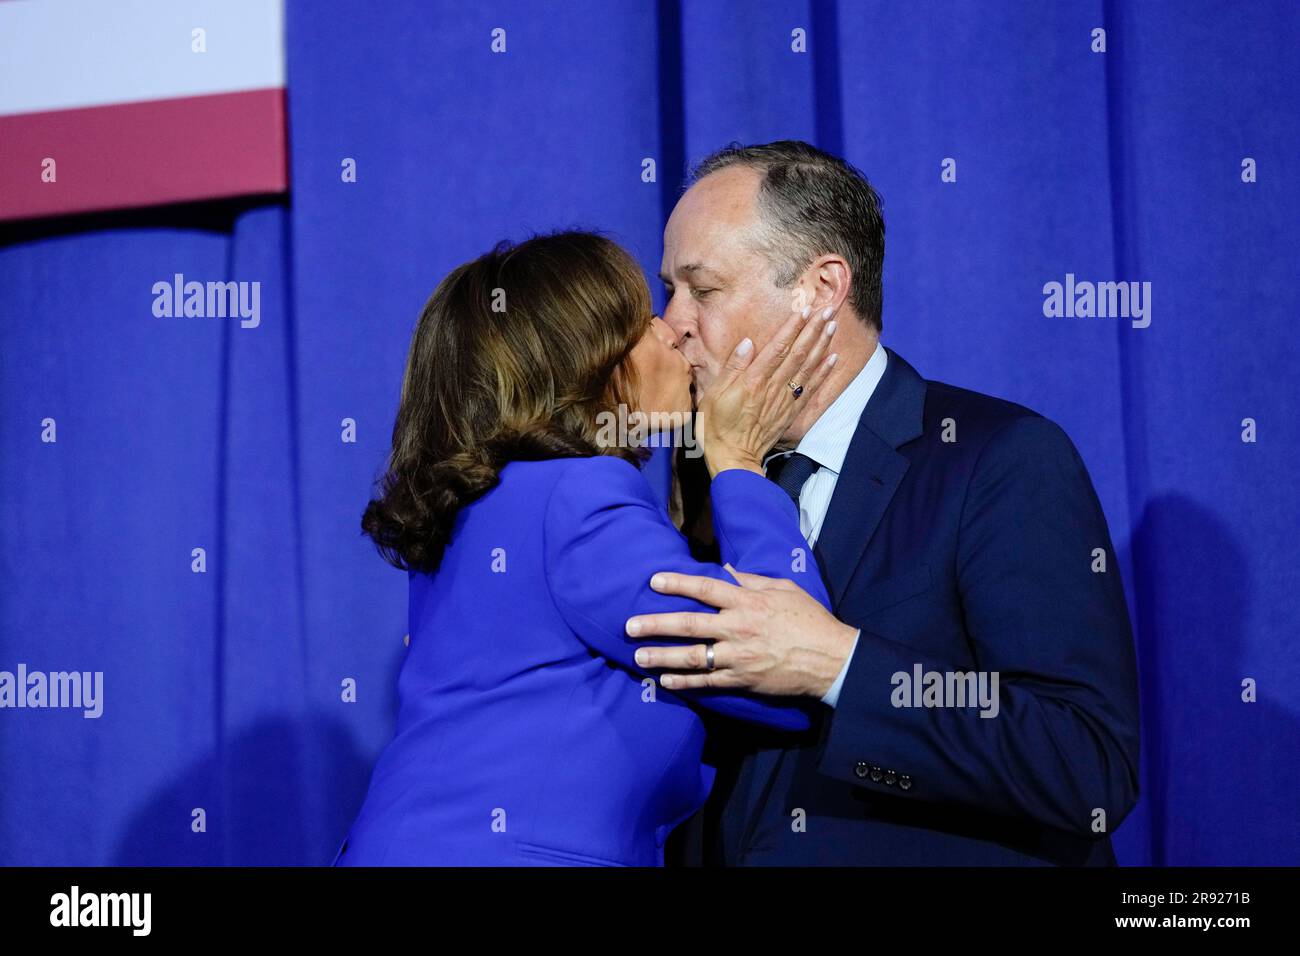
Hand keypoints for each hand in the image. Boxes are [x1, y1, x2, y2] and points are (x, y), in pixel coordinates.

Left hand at [626, 566, 858, 697]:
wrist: (831, 658)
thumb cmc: (810, 619)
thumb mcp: (784, 589)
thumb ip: (752, 580)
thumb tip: (726, 569)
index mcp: (747, 602)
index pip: (705, 588)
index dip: (677, 583)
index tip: (653, 581)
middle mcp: (738, 628)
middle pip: (688, 624)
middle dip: (655, 624)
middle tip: (629, 626)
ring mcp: (738, 656)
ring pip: (691, 657)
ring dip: (661, 656)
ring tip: (638, 656)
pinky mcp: (742, 679)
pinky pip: (706, 682)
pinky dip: (684, 682)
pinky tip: (665, 680)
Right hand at [696, 306, 837, 477]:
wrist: (732, 459)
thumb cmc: (716, 427)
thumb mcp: (713, 395)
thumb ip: (732, 368)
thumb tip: (748, 343)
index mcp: (753, 381)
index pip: (777, 348)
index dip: (792, 328)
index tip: (804, 309)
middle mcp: (773, 388)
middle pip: (797, 354)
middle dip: (813, 330)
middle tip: (827, 310)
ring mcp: (784, 401)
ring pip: (807, 368)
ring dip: (822, 346)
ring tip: (833, 327)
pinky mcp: (790, 413)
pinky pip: (810, 389)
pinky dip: (823, 373)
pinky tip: (832, 359)